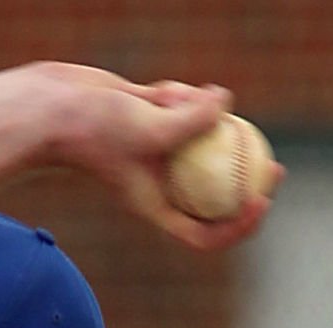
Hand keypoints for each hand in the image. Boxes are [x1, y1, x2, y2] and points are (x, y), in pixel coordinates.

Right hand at [34, 62, 282, 249]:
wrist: (56, 109)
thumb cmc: (93, 129)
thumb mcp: (149, 126)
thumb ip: (193, 118)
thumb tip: (228, 101)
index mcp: (156, 207)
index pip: (204, 233)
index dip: (237, 227)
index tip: (260, 202)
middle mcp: (160, 186)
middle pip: (215, 195)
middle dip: (248, 182)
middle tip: (276, 166)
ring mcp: (159, 156)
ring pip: (201, 140)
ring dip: (196, 115)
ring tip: (168, 101)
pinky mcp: (155, 126)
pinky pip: (185, 112)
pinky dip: (180, 97)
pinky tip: (157, 89)